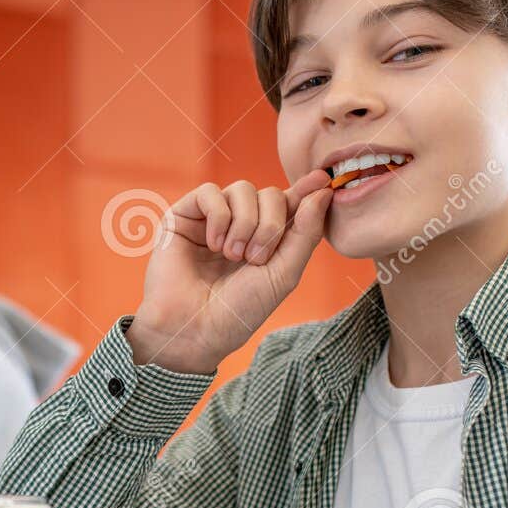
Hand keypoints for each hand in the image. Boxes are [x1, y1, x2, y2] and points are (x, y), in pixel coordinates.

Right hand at [127, 169, 332, 373]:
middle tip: (255, 259)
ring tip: (232, 256)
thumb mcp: (284, 274)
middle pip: (270, 194)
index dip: (306, 190)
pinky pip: (210, 192)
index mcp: (266, 239)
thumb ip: (306, 233)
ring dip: (244, 223)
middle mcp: (240, 225)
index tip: (323, 180)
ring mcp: (212, 219)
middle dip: (270, 224)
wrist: (195, 328)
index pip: (290, 203)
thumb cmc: (239, 310)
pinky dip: (218, 216)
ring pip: (242, 189)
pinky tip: (213, 245)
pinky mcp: (184, 216)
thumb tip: (323, 191)